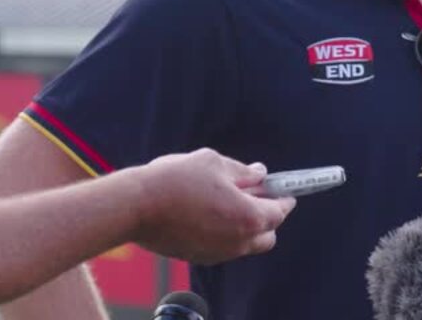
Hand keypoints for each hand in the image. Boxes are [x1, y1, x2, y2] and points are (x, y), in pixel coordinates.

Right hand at [129, 148, 295, 264]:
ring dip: (245, 226)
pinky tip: (209, 213)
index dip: (284, 198)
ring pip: (245, 244)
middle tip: (255, 195)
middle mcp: (237, 242)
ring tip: (227, 200)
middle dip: (267, 217)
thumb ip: (242, 171)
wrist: (136, 206)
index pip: (279, 212)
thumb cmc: (177, 179)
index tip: (285, 189)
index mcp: (248, 217)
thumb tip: (260, 173)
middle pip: (267, 236)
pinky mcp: (199, 257)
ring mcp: (218, 253)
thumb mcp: (215, 163)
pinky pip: (224, 247)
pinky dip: (226, 233)